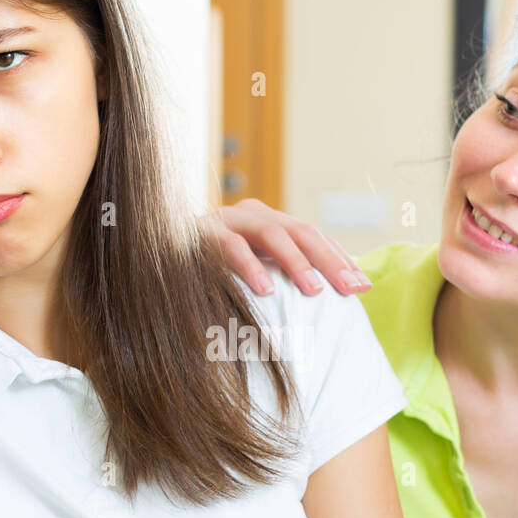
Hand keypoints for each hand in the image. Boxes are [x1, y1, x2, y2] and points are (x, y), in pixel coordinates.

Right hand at [201, 198, 372, 297]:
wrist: (154, 258)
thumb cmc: (209, 275)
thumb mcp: (253, 275)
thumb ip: (280, 280)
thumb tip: (322, 302)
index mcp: (270, 224)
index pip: (314, 237)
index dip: (340, 259)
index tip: (364, 286)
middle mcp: (253, 215)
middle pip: (302, 232)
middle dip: (329, 260)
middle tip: (351, 289)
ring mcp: (228, 220)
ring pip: (271, 233)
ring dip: (296, 262)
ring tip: (314, 290)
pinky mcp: (202, 233)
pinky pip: (230, 246)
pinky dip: (250, 267)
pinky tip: (266, 289)